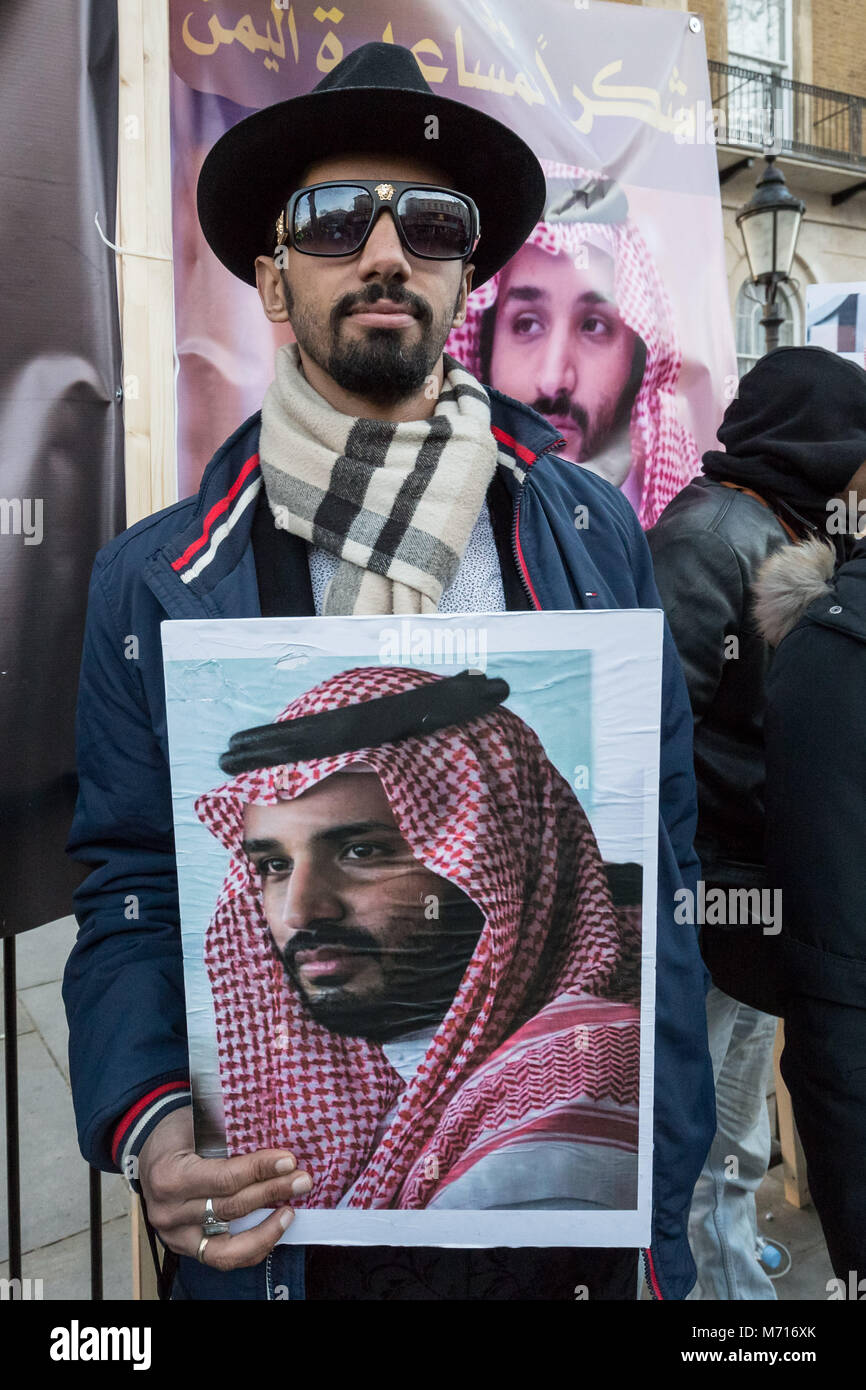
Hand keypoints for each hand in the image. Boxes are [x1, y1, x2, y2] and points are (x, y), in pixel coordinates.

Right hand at [138, 1107, 311, 1270]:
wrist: (149, 1151)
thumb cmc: (178, 1132)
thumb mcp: (197, 1122)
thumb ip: (229, 1134)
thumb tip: (277, 1137)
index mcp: (171, 1176)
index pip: (225, 1178)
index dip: (260, 1170)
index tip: (288, 1161)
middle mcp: (169, 1211)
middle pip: (231, 1207)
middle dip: (272, 1193)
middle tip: (302, 1180)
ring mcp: (174, 1235)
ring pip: (228, 1244)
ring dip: (266, 1228)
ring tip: (291, 1210)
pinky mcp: (183, 1247)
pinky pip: (221, 1257)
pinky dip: (251, 1247)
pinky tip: (273, 1230)